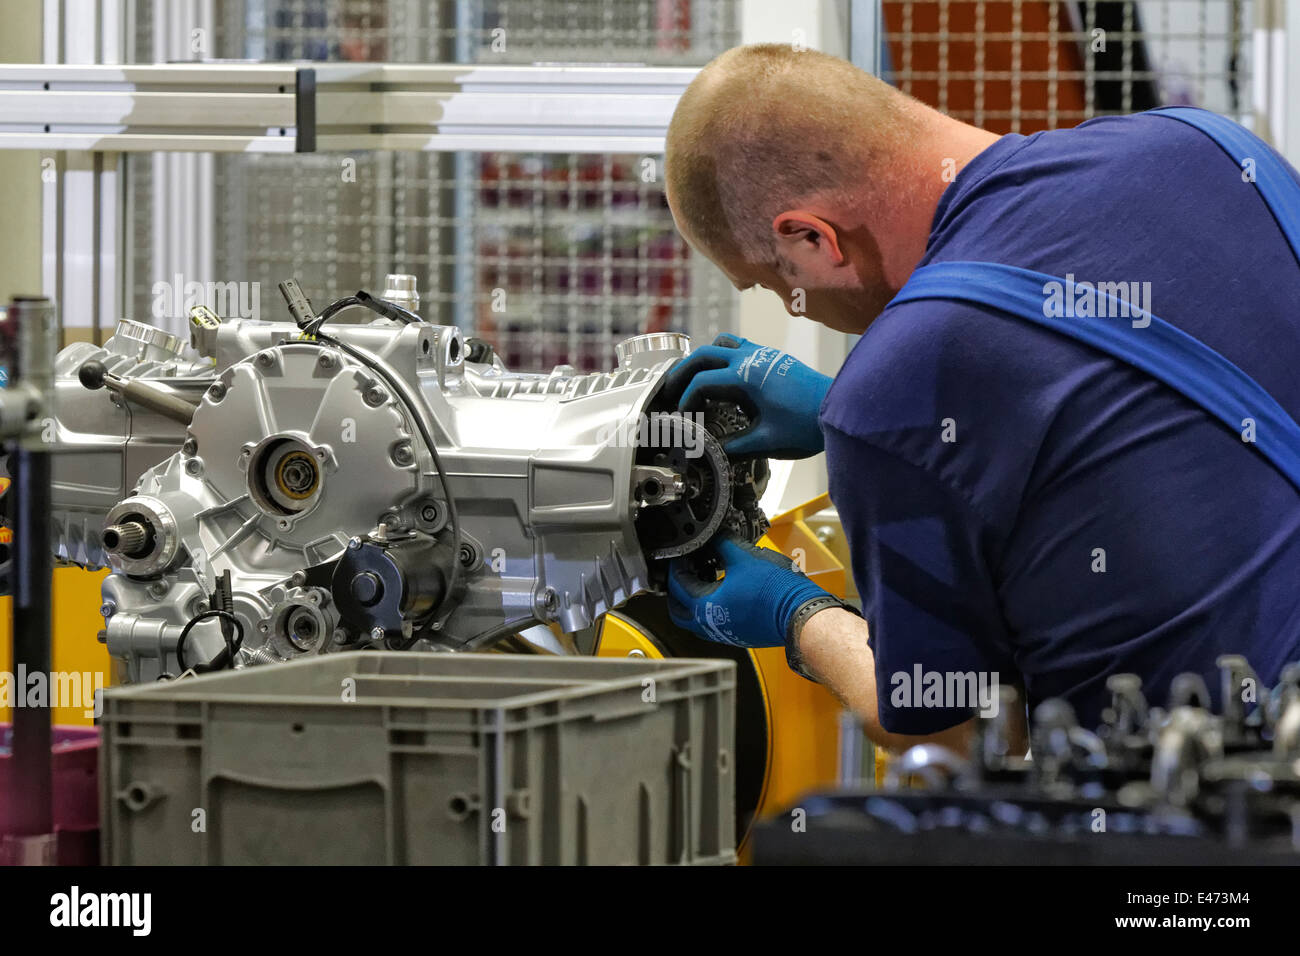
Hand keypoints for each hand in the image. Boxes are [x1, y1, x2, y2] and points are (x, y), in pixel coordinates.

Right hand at [659, 334, 832, 457]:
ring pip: (721, 343)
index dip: (686, 399)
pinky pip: (739, 346)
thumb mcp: (767, 441)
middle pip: (704, 354)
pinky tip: (723, 376)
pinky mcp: (771, 357)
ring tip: (692, 378)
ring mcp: (762, 354)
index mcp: (745, 377)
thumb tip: (714, 452)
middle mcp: (750, 358)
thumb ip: (735, 446)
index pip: (702, 382)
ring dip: (702, 358)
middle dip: (682, 371)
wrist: (840, 408)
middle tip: (669, 389)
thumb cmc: (807, 424)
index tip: (682, 416)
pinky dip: (722, 355)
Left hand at [667, 535, 832, 647]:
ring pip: (698, 620)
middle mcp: (711, 626)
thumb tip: (714, 535)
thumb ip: (723, 543)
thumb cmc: (776, 591)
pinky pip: (717, 623)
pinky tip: (728, 590)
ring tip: (706, 578)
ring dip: (696, 600)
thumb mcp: (744, 555)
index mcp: (704, 608)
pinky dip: (714, 607)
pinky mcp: (741, 636)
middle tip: (686, 570)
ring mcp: (726, 634)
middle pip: (680, 611)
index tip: (683, 553)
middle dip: (678, 589)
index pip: (677, 585)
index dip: (677, 564)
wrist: (802, 613)